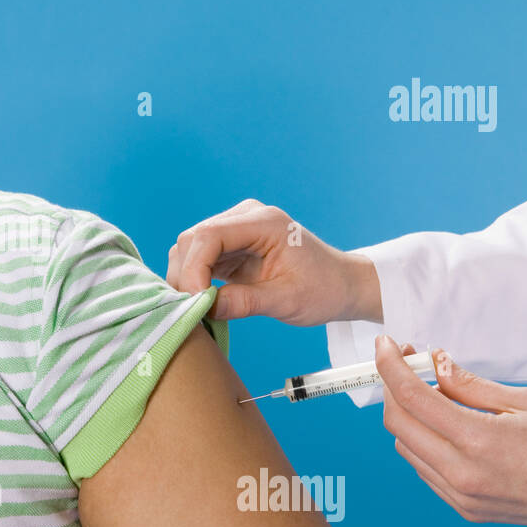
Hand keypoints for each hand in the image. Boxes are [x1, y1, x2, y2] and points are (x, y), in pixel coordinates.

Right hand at [166, 199, 381, 323]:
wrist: (341, 284)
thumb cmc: (323, 289)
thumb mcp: (286, 300)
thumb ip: (244, 302)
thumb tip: (202, 309)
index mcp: (264, 222)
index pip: (209, 235)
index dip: (194, 268)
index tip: (195, 300)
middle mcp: (245, 217)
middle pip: (192, 239)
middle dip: (186, 275)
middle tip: (192, 310)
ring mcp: (236, 229)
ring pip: (189, 248)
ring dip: (186, 277)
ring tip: (196, 307)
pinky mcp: (230, 245)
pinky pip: (199, 257)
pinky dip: (193, 278)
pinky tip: (201, 299)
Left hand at [376, 335, 526, 526]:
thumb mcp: (525, 402)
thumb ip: (470, 384)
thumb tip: (434, 363)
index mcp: (476, 441)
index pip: (411, 397)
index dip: (389, 365)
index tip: (385, 344)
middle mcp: (460, 473)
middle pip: (397, 423)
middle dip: (393, 387)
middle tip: (408, 363)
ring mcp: (459, 495)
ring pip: (406, 447)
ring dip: (408, 416)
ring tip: (435, 393)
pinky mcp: (464, 508)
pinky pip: (424, 469)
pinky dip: (422, 441)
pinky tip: (444, 425)